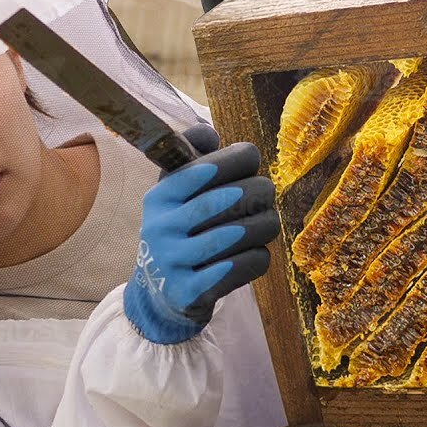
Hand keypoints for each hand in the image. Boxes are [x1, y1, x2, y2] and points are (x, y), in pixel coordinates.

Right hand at [123, 124, 279, 343]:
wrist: (160, 293)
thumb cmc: (180, 232)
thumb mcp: (175, 195)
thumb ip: (192, 159)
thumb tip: (208, 133)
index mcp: (159, 197)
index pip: (205, 168)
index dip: (238, 158)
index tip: (251, 158)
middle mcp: (161, 228)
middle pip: (229, 198)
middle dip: (260, 191)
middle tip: (267, 193)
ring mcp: (175, 262)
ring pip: (241, 233)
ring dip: (265, 224)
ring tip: (267, 222)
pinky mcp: (193, 291)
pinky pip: (244, 265)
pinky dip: (258, 256)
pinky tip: (255, 252)